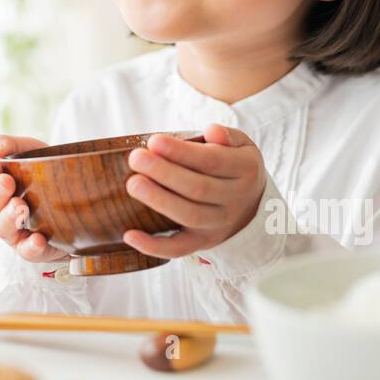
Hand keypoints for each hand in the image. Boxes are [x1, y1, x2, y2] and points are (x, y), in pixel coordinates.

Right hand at [0, 134, 69, 262]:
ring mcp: (15, 231)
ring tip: (20, 206)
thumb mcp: (27, 151)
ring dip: (10, 218)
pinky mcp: (33, 249)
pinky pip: (27, 252)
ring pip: (4, 229)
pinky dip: (31, 247)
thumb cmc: (41, 173)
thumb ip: (7, 144)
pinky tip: (37, 239)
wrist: (73, 200)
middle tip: (7, 182)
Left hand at [121, 123, 265, 259]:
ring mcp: (218, 225)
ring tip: (133, 184)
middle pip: (198, 189)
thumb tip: (212, 131)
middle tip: (136, 158)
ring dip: (159, 201)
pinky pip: (179, 249)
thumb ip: (227, 135)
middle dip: (164, 173)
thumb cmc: (233, 166)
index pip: (212, 161)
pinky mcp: (202, 243)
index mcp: (245, 170)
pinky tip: (129, 234)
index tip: (153, 141)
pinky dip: (154, 246)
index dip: (181, 152)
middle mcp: (235, 200)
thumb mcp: (241, 145)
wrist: (250, 206)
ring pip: (189, 216)